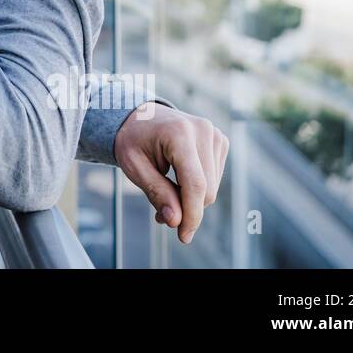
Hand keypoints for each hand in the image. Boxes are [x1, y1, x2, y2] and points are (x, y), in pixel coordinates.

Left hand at [113, 102, 228, 244]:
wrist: (140, 116)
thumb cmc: (133, 140)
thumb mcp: (133, 166)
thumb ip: (156, 192)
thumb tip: (175, 221)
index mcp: (179, 133)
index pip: (195, 184)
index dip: (192, 215)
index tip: (183, 236)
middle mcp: (203, 130)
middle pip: (207, 190)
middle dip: (186, 208)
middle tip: (161, 213)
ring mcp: (214, 134)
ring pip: (213, 187)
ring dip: (191, 199)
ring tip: (165, 193)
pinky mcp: (220, 141)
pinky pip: (214, 178)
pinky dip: (198, 187)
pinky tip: (178, 181)